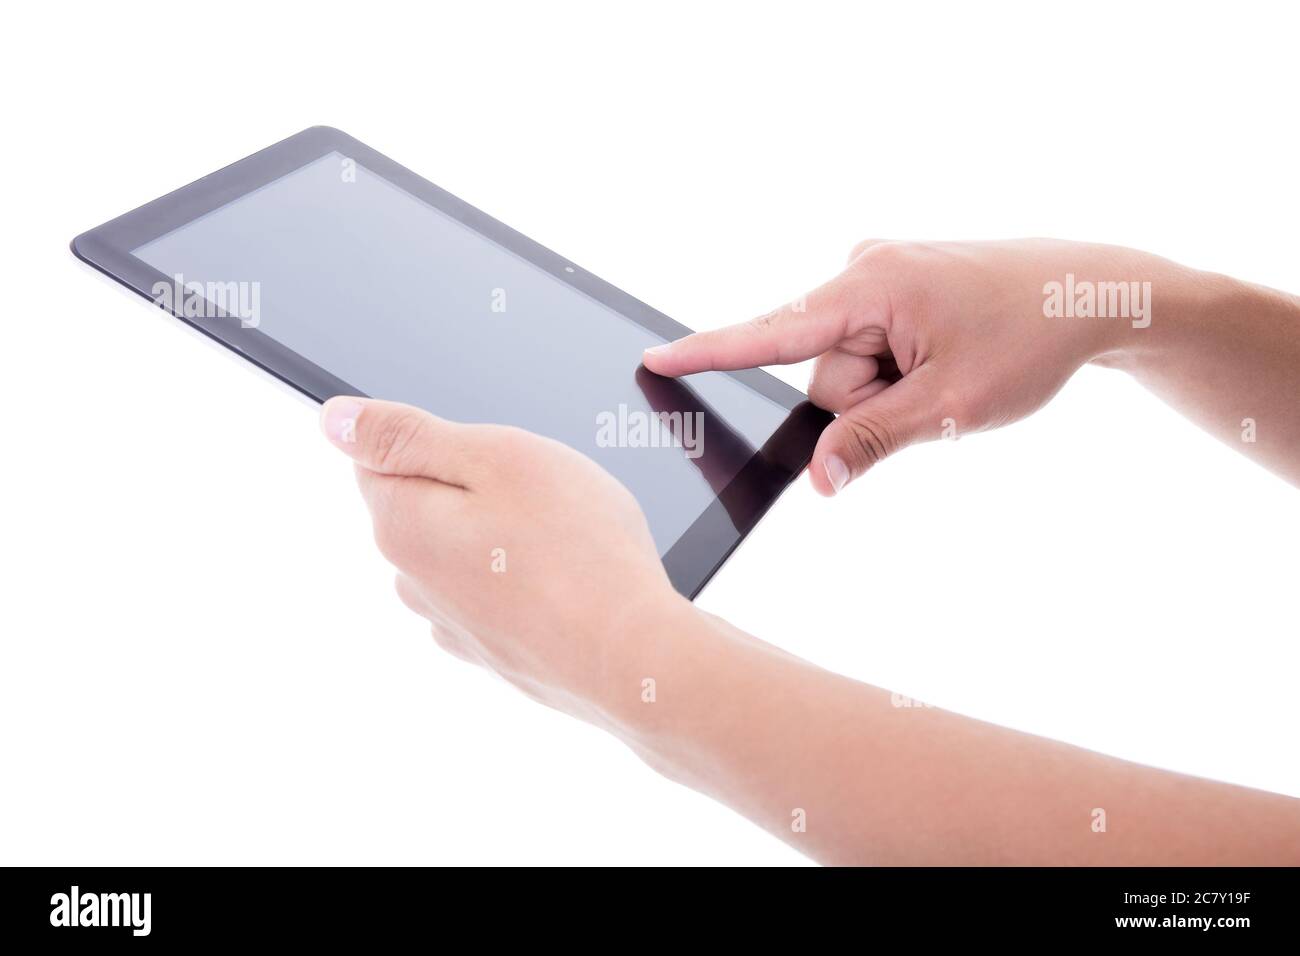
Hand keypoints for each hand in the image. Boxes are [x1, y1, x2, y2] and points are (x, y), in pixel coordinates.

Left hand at [319, 396, 691, 730]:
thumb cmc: (577, 549)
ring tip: (565, 538)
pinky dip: (525, 581)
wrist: (634, 656)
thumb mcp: (495, 457)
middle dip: (474, 486)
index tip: (491, 451)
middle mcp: (412, 582)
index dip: (436, 440)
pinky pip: (496, 596)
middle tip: (543, 490)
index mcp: (402, 524)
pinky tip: (569, 581)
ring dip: (503, 537)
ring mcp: (453, 625)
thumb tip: (334, 420)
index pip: (377, 459)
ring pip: (465, 552)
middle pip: (425, 505)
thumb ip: (407, 435)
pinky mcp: (494, 654)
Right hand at [644, 239, 1196, 494]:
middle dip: (867, 399)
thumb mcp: (952, 406)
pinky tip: (941, 358)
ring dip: (888, 388)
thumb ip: (874, 439)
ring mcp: (878, 275)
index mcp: (870, 285)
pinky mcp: (892, 287)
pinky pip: (868, 348)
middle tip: (933, 392)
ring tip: (947, 371)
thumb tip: (819, 478)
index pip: (772, 334)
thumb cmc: (1031, 338)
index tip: (654, 358)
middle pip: (822, 371)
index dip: (709, 353)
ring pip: (848, 367)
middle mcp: (863, 268)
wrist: (1090, 293)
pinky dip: (895, 370)